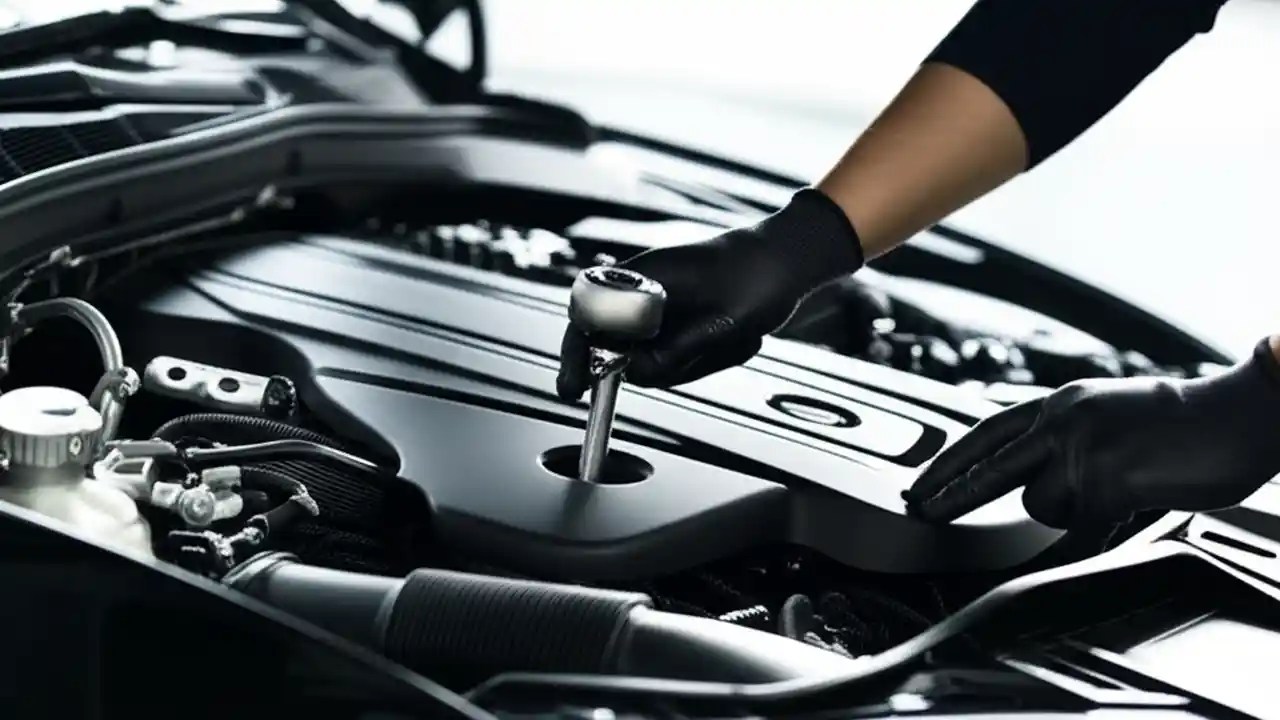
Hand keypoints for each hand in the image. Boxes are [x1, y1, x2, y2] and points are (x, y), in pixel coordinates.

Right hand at [557, 189, 863, 399]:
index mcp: (644, 276)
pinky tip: (727, 342)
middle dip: (655, 365)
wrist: (787, 258)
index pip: (587, 315)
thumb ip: (675, 351)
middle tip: (700, 357)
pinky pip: (671, 353)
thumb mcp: (722, 322)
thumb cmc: (757, 275)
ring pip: (649, 356)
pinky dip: (696, 359)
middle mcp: (643, 289)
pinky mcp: (675, 316)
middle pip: (618, 346)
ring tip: (726, 343)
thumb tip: (636, 373)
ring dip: (686, 363)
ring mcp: (659, 303)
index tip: (574, 387)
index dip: (576, 353)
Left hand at [904, 339, 1279, 528]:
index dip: (949, 461)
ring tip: (1120, 486)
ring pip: (1042, 504)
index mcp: (1060, 403)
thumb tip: (1029, 468)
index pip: (986, 433)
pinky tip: (1122, 507)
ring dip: (1072, 509)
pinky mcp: (1107, 484)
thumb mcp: (1105, 410)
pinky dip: (1090, 530)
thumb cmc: (1181, 420)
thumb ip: (1063, 434)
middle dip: (951, 495)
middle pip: (988, 468)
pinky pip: (1078, 528)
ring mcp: (1083, 452)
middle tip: (920, 512)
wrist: (1236, 415)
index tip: (922, 483)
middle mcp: (1063, 422)